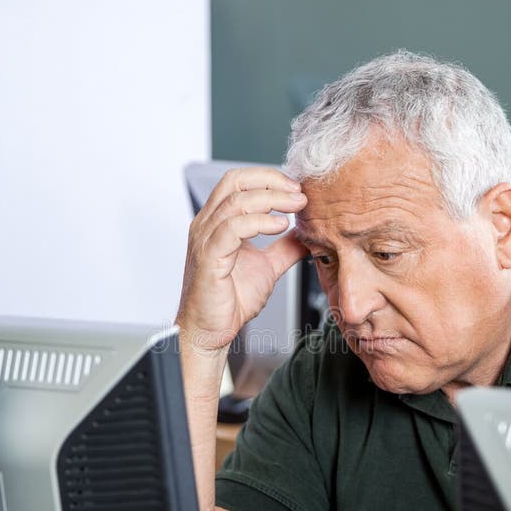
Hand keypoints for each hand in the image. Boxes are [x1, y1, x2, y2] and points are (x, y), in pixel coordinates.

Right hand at [177, 167, 307, 351]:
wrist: (212, 332)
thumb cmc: (230, 301)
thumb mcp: (268, 267)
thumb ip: (285, 248)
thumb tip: (306, 234)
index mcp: (217, 222)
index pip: (239, 181)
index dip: (269, 178)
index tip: (297, 189)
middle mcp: (207, 225)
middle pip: (235, 181)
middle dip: (271, 181)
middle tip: (299, 192)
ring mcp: (205, 239)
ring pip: (236, 201)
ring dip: (272, 199)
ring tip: (297, 206)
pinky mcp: (208, 257)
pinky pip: (232, 228)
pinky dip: (259, 222)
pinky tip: (280, 226)